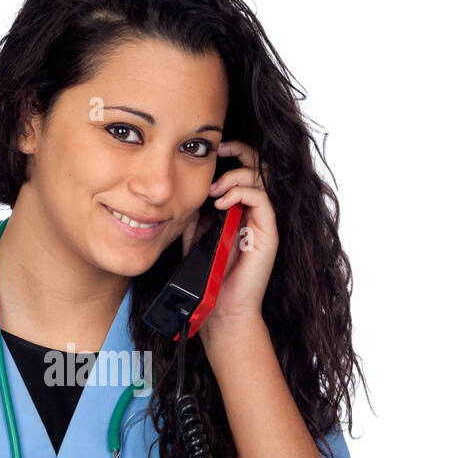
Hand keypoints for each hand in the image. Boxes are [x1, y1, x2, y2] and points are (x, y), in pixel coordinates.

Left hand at [181, 139, 278, 341]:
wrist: (220, 309)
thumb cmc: (209, 277)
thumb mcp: (195, 237)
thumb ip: (196, 214)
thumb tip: (190, 190)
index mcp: (239, 210)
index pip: (244, 170)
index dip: (232, 153)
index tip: (213, 149)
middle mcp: (254, 212)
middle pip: (259, 166)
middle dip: (240, 150)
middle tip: (221, 147)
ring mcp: (263, 222)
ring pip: (261, 178)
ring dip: (235, 176)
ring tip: (214, 190)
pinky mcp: (268, 234)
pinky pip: (262, 200)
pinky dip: (241, 194)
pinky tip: (221, 203)